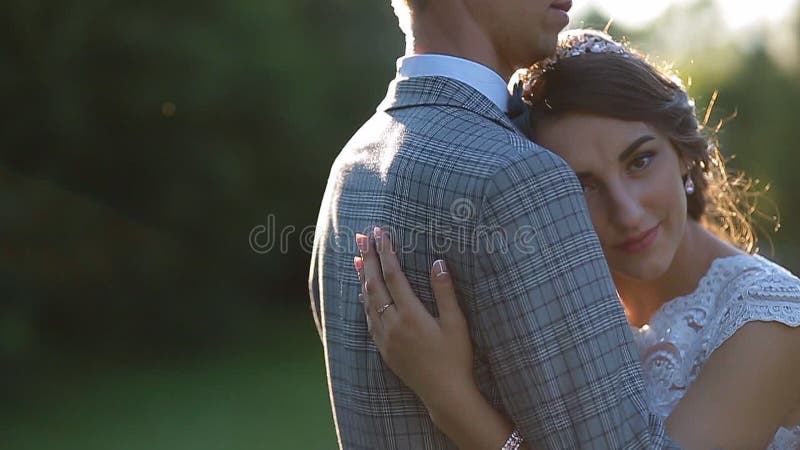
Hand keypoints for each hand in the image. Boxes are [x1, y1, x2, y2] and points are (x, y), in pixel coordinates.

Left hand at [354, 228, 474, 411]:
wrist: (445, 394)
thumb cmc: (456, 358)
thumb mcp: (456, 323)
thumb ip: (445, 292)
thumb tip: (438, 262)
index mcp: (411, 315)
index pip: (393, 275)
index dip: (385, 252)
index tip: (380, 233)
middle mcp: (393, 324)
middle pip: (374, 284)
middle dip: (367, 258)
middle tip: (361, 237)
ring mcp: (386, 338)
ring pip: (368, 301)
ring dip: (362, 277)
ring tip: (356, 258)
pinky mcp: (384, 349)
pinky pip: (368, 319)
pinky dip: (364, 301)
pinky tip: (363, 293)